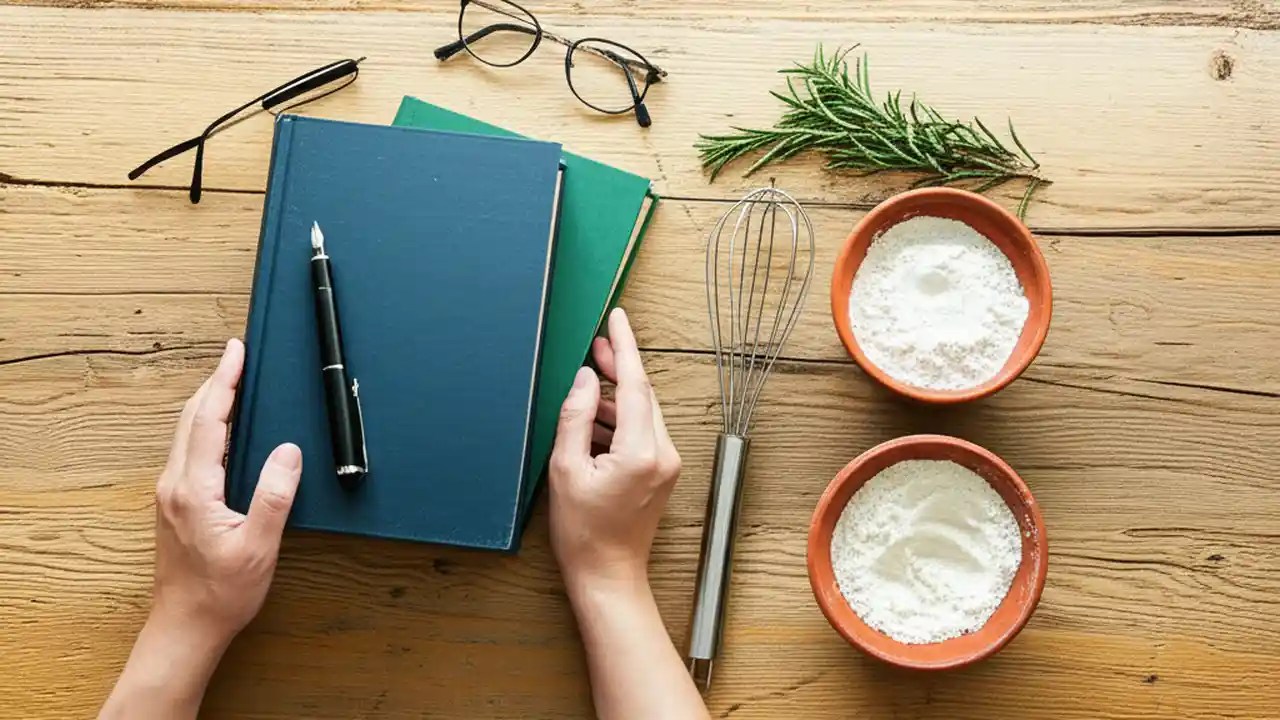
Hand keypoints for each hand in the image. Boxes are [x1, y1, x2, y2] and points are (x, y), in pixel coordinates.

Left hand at [152, 338, 301, 646]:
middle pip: (191, 419)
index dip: (224, 382)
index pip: (208, 421)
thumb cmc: (221, 593)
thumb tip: (287, 452)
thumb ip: (274, 496)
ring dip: (207, 403)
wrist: (185, 627)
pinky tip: (218, 429)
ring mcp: (170, 495)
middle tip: (235, 356)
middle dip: (215, 383)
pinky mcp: (173, 505)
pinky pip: (186, 451)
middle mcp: (175, 486)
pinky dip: (203, 426)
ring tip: (229, 382)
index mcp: (194, 489)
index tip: (236, 353)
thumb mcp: (259, 546)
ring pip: (185, 434)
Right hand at [549, 308, 681, 591]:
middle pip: (641, 394)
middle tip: (592, 346)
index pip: (634, 384)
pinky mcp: (663, 472)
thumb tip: (584, 379)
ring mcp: (667, 464)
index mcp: (640, 451)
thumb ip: (575, 417)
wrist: (608, 575)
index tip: (617, 319)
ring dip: (615, 397)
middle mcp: (663, 454)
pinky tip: (593, 422)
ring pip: (642, 412)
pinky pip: (643, 432)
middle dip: (617, 368)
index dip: (624, 347)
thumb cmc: (583, 532)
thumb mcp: (565, 469)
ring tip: (584, 387)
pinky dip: (619, 421)